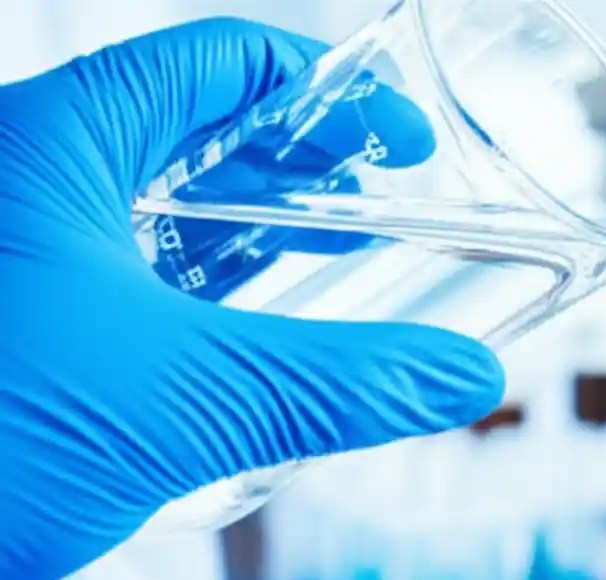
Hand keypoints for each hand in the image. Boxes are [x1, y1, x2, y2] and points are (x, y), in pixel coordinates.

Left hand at [0, 19, 503, 579]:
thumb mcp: (185, 401)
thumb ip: (343, 385)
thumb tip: (468, 377)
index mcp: (53, 139)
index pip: (223, 61)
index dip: (331, 93)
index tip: (401, 144)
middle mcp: (23, 176)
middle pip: (194, 128)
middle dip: (300, 166)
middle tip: (381, 203)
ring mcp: (13, 251)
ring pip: (155, 205)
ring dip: (252, 232)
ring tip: (336, 264)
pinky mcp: (13, 322)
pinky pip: (121, 274)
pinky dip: (199, 292)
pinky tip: (248, 337)